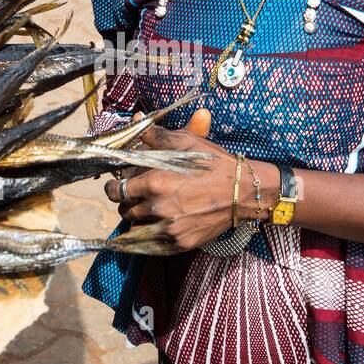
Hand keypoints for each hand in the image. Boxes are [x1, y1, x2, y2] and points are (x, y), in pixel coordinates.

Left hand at [104, 109, 275, 250]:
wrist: (246, 192)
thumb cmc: (215, 164)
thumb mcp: (187, 143)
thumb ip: (157, 135)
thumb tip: (136, 120)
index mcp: (155, 182)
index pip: (118, 190)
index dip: (117, 185)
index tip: (122, 183)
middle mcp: (158, 208)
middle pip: (125, 210)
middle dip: (127, 202)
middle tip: (136, 195)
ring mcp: (169, 229)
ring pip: (135, 228)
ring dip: (138, 219)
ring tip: (149, 209)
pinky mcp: (179, 243)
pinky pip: (151, 243)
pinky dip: (151, 233)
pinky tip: (160, 222)